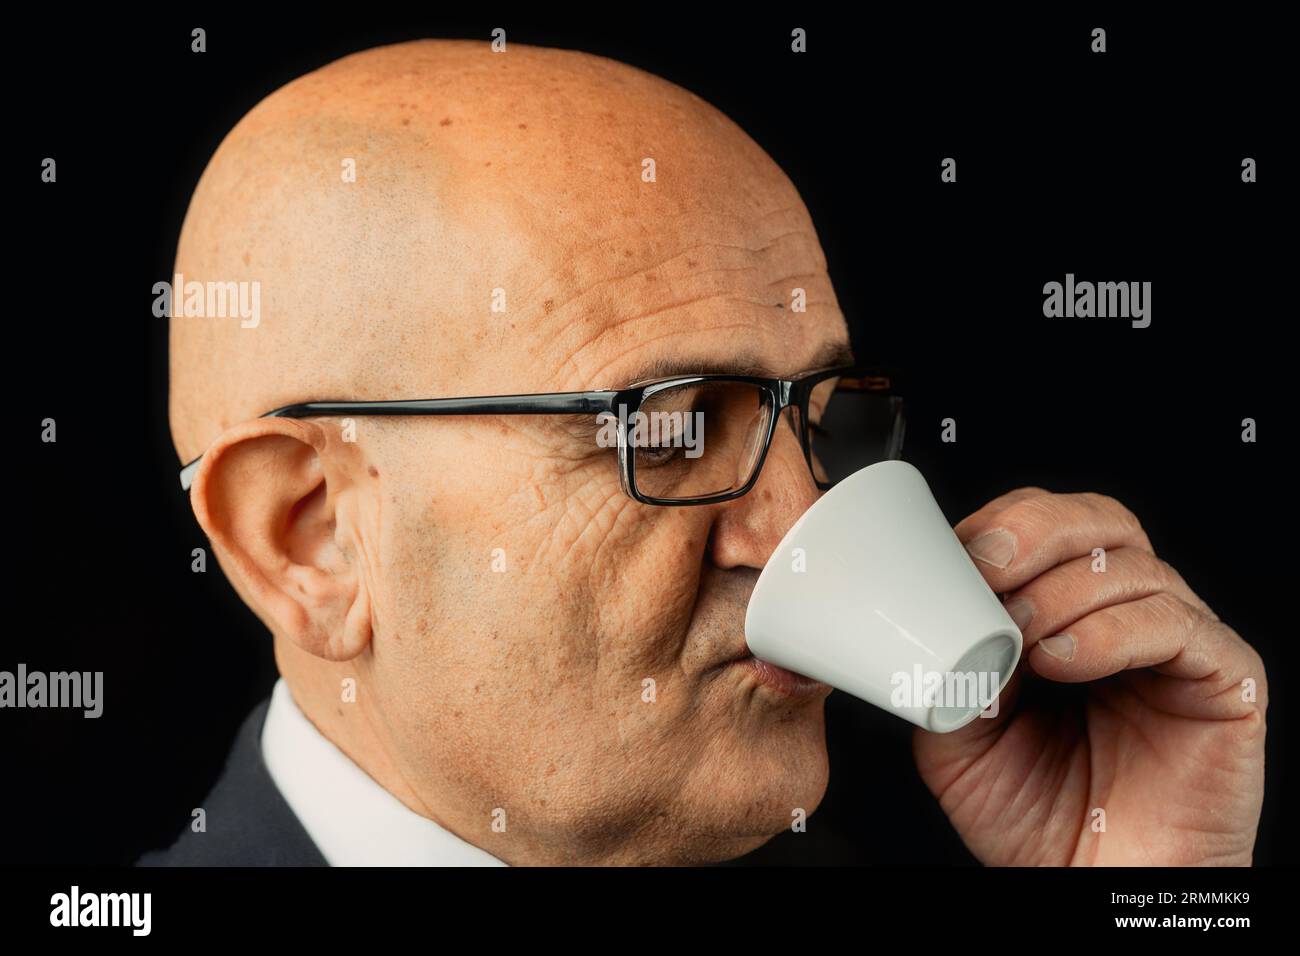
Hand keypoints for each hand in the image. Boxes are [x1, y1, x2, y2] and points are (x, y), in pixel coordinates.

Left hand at [912, 488, 1266, 864]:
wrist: (1089, 888)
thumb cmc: (1034, 814)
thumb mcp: (955, 735)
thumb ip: (945, 666)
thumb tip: (929, 606)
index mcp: (1064, 612)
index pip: (1045, 527)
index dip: (1004, 525)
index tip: (957, 553)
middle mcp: (1124, 615)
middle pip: (1100, 521)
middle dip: (1037, 532)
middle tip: (989, 568)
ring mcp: (1178, 644)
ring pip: (1136, 567)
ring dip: (1062, 593)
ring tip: (1022, 644)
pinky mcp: (1224, 681)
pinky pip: (1179, 626)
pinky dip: (1112, 631)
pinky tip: (1064, 660)